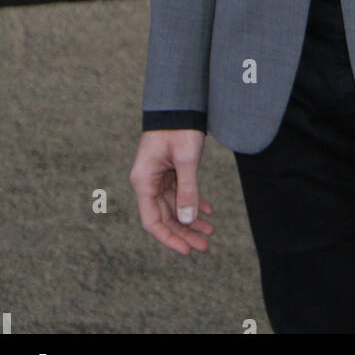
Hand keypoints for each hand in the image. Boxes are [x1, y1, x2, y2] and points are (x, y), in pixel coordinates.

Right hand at [130, 129, 214, 255]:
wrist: (179, 104)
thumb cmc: (178, 128)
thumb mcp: (186, 159)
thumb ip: (187, 190)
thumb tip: (188, 221)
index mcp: (144, 181)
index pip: (152, 221)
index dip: (169, 239)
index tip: (187, 251)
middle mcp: (148, 182)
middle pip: (165, 217)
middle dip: (185, 233)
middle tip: (206, 246)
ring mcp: (158, 177)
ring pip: (174, 208)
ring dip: (192, 220)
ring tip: (210, 232)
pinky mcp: (169, 171)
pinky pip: (180, 194)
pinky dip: (194, 203)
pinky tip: (209, 212)